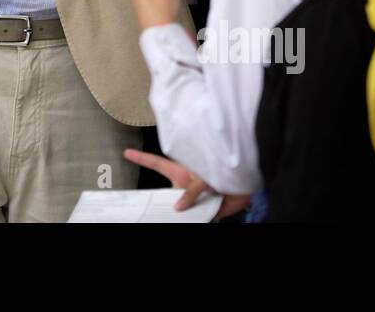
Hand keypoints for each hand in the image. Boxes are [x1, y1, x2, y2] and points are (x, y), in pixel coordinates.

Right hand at [122, 149, 249, 217]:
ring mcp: (194, 198)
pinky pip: (197, 219)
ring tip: (169, 219)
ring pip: (180, 209)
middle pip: (164, 193)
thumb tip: (177, 207)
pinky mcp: (206, 210)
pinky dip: (196, 222)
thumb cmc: (224, 169)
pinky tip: (192, 222)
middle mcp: (185, 184)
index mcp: (180, 170)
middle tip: (142, 210)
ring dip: (178, 215)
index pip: (156, 163)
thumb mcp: (202, 175)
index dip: (141, 158)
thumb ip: (189, 190)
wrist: (246, 183)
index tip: (127, 152)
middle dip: (156, 202)